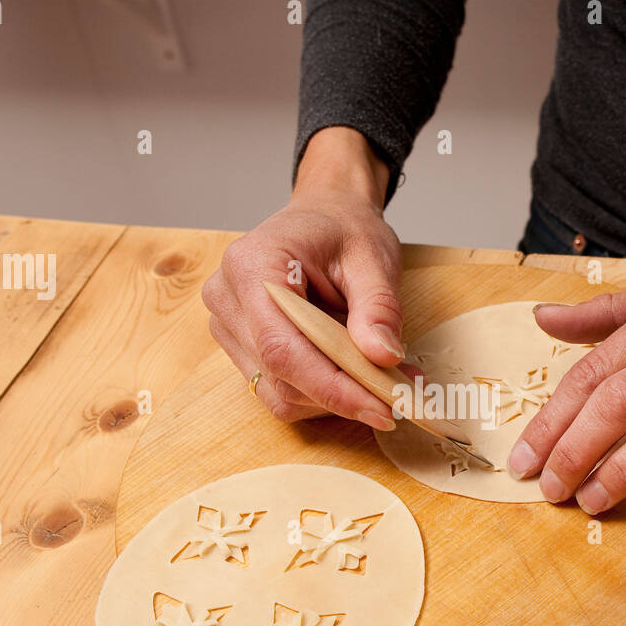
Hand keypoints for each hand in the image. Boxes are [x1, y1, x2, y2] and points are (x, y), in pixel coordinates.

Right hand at [202, 128, 404, 428]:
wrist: (322, 216)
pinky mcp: (240, 346)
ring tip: (380, 379)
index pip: (282, 347)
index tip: (382, 408)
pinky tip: (351, 376)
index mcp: (252, 265)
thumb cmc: (343, 229)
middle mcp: (227, 297)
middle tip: (398, 397)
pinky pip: (279, 389)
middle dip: (342, 395)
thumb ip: (378, 308)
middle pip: (279, 375)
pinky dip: (321, 393)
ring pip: (279, 392)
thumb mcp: (373, 258)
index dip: (331, 387)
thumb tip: (383, 357)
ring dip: (333, 398)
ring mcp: (227, 325)